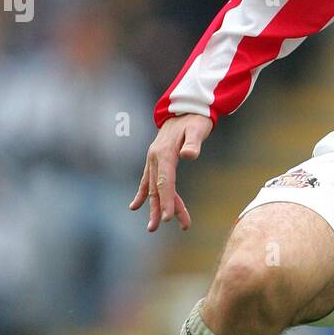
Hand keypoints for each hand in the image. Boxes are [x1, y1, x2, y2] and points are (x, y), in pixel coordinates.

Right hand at [130, 114, 212, 231]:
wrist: (186, 107)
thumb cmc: (195, 119)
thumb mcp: (198, 129)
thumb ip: (193, 143)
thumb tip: (188, 155)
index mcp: (165, 154)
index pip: (165, 182)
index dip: (167, 200)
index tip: (169, 218)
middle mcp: (155, 158)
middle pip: (158, 188)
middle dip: (160, 209)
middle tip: (158, 227)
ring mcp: (153, 160)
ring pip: (154, 187)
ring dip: (155, 206)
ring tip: (154, 226)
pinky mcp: (156, 161)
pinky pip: (148, 181)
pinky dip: (143, 194)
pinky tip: (135, 207)